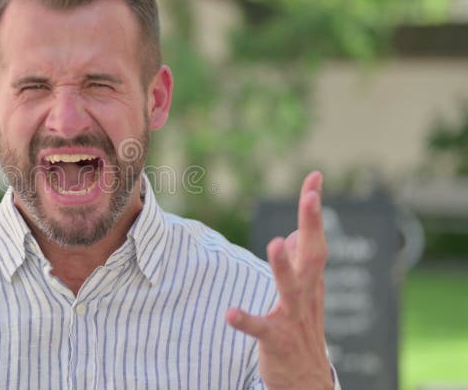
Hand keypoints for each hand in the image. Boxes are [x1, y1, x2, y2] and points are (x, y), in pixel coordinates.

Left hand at [226, 171, 332, 389]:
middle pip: (313, 256)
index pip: (315, 239)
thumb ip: (298, 265)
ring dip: (284, 267)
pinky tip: (230, 313)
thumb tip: (291, 236)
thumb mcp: (304, 295)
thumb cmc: (302, 332)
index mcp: (311, 282)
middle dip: (312, 225)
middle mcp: (306, 296)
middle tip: (312, 197)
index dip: (314, 209)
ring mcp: (292, 318)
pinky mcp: (276, 341)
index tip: (315, 176)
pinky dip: (247, 320)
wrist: (307, 383)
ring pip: (291, 289)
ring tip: (274, 244)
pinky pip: (261, 329)